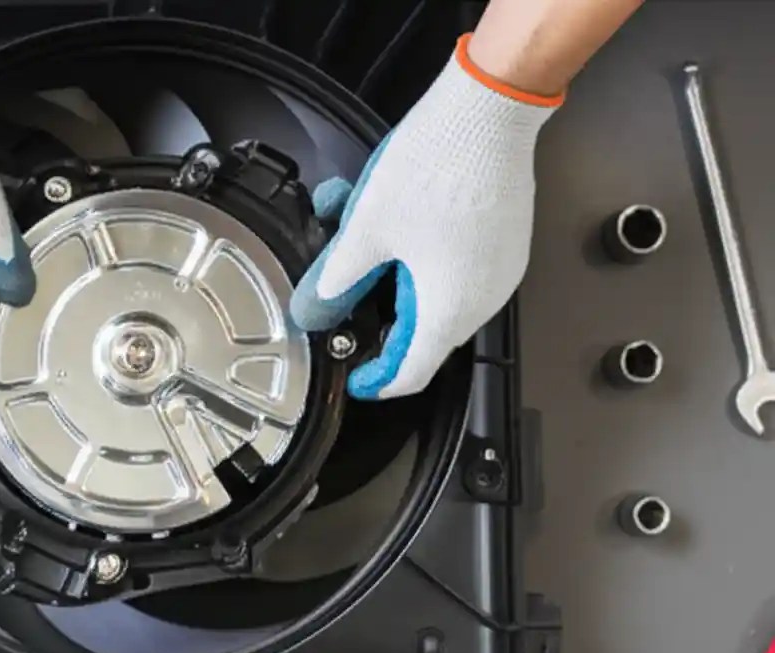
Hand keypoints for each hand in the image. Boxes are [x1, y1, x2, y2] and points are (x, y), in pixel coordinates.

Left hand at [290, 34, 558, 399]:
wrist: (488, 110)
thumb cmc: (436, 169)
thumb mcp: (364, 233)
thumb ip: (334, 281)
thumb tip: (314, 310)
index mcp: (449, 310)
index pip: (410, 372)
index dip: (376, 380)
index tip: (354, 376)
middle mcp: (483, 298)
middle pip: (423, 332)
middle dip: (376, 318)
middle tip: (343, 303)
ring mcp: (497, 267)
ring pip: (433, 291)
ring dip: (389, 275)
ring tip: (351, 239)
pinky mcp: (499, 238)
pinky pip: (453, 263)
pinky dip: (414, 253)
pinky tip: (383, 218)